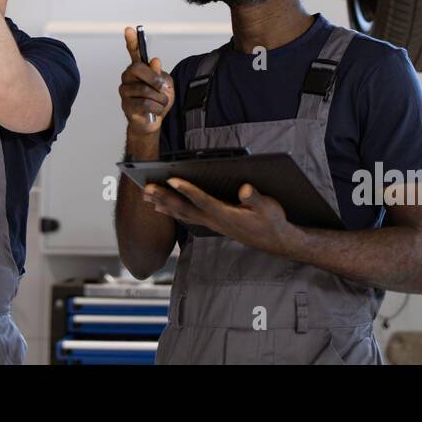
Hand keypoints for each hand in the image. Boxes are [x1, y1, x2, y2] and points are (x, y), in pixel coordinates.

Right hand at [119, 26, 173, 135]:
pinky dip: (156, 108)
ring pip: (144, 90)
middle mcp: (128, 77)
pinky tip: (156, 110)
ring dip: (159, 98)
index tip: (130, 29)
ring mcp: (125, 90)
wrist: (154, 120)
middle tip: (163, 87)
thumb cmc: (159, 99)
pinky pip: (144, 103)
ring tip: (161, 103)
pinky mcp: (126, 105)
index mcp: (139, 69)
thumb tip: (155, 61)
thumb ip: (160, 74)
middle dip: (154, 78)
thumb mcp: (165, 85)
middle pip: (138, 69)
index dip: (132, 40)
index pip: (133, 52)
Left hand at [144, 179, 300, 256]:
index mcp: (227, 215)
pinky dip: (172, 211)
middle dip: (165, 198)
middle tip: (147, 188)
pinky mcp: (212, 224)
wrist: (275, 241)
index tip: (172, 180)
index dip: (188, 190)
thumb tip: (245, 189)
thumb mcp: (269, 208)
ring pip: (183, 214)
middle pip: (186, 209)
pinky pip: (187, 217)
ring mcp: (212, 224)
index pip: (203, 201)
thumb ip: (255, 198)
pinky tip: (160, 207)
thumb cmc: (272, 221)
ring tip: (146, 196)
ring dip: (163, 204)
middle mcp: (215, 221)